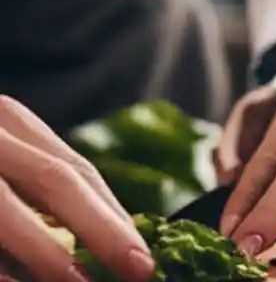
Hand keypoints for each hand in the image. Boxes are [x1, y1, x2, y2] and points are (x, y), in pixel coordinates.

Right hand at [0, 96, 153, 281]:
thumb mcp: (6, 157)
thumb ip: (44, 187)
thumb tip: (114, 240)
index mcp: (13, 123)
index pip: (76, 170)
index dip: (114, 217)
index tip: (147, 257)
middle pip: (55, 180)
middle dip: (100, 229)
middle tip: (138, 270)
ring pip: (7, 211)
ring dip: (47, 255)